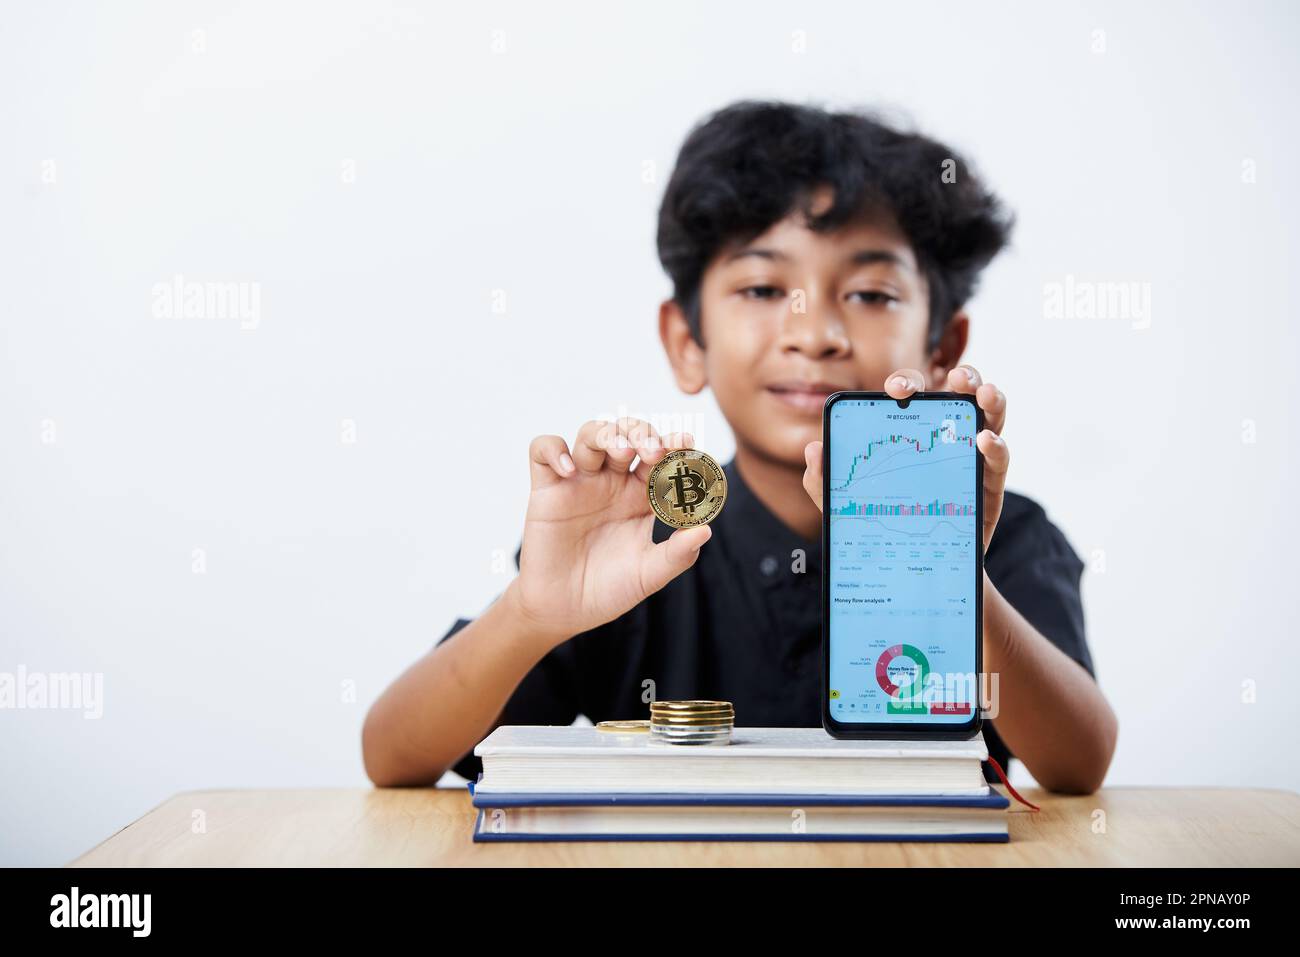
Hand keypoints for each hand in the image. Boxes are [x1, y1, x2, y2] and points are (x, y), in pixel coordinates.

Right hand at [504, 418, 710, 643]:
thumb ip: (677, 554)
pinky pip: (543, 451)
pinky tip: (570, 470)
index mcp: (640, 495)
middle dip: (642, 434)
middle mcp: (611, 481)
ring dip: (607, 434)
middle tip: (654, 450)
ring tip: (622, 451)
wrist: (565, 611)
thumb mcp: (649, 575)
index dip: (674, 444)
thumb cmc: (609, 590)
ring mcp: (578, 482)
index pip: (661, 457)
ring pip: (590, 434)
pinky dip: (554, 450)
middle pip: (627, 435)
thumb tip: (705, 530)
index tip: (687, 443)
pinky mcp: (546, 490)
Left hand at [802, 365, 1009, 552]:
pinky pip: (999, 462)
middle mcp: (946, 439)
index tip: (895, 391)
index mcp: (912, 434)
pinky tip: (985, 440)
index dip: (907, 384)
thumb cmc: (881, 527)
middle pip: (960, 397)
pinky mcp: (988, 489)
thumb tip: (813, 449)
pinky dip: (997, 446)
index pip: (913, 397)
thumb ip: (824, 481)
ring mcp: (971, 461)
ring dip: (992, 400)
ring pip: (991, 420)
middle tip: (958, 377)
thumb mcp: (845, 506)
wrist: (913, 571)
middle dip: (964, 377)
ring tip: (984, 393)